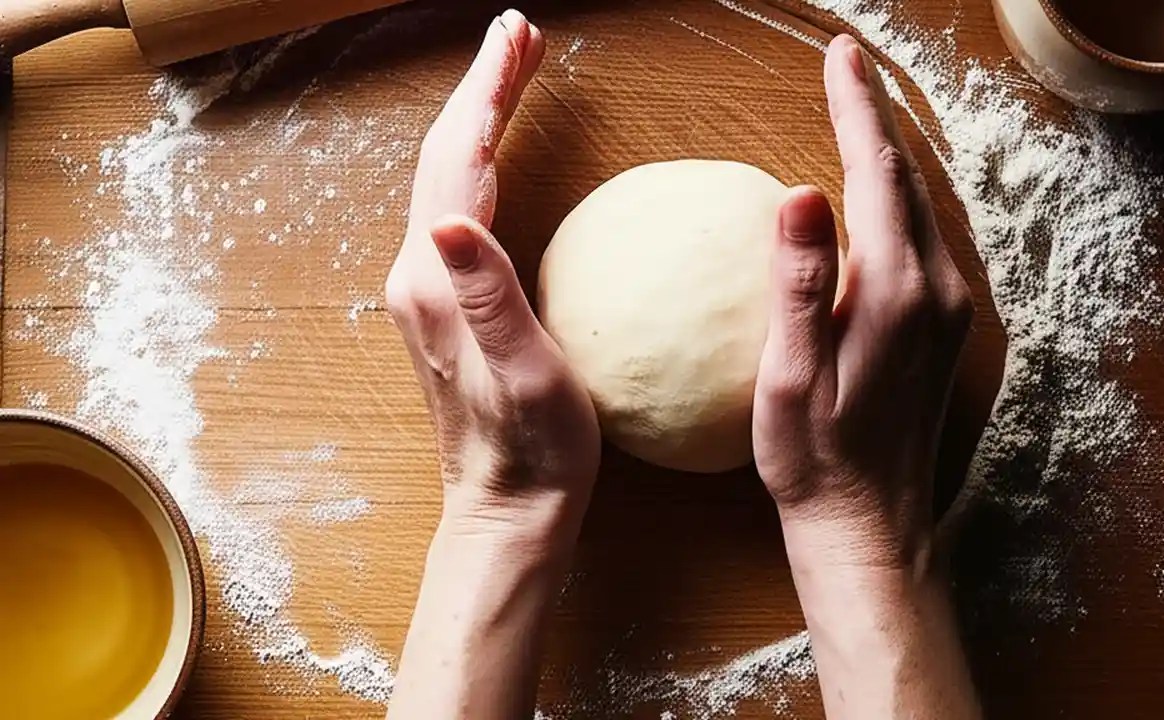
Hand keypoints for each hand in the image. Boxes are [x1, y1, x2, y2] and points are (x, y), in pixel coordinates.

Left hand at [385, 10, 599, 541]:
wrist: (508, 512)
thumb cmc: (533, 452)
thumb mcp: (525, 375)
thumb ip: (487, 296)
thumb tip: (452, 218)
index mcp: (437, 278)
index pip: (459, 159)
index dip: (488, 90)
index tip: (517, 32)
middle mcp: (419, 273)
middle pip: (446, 156)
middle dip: (482, 89)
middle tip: (523, 33)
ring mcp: (428, 289)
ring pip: (449, 177)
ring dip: (480, 118)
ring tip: (515, 72)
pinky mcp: (445, 304)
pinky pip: (457, 207)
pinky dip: (482, 161)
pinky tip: (503, 157)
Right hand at [753, 35, 972, 572]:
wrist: (871, 529)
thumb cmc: (816, 462)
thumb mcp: (791, 379)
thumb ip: (799, 286)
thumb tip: (800, 196)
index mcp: (896, 294)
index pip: (877, 174)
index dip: (855, 108)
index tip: (838, 55)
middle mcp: (937, 292)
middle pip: (908, 179)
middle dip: (875, 115)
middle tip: (845, 64)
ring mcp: (948, 310)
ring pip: (921, 206)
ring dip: (889, 153)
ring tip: (858, 109)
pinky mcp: (944, 328)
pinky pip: (923, 239)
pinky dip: (898, 197)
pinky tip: (876, 192)